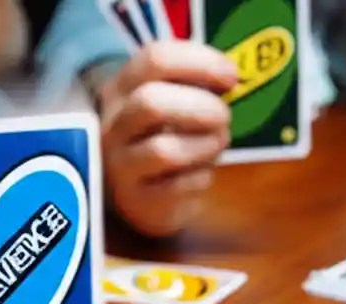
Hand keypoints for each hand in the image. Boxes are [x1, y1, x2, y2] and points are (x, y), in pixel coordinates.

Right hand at [100, 42, 235, 237]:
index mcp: (122, 89)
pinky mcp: (138, 201)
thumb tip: (228, 76)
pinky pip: (178, 186)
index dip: (201, 62)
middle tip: (224, 116)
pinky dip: (202, 177)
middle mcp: (113, 126)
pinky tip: (201, 173)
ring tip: (217, 144)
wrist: (141, 196)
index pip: (155, 60)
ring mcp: (120, 166)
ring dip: (206, 144)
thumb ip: (196, 84)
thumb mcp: (172, 102)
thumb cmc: (165, 138)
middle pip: (151, 102)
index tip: (232, 77)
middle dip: (201, 106)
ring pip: (164, 150)